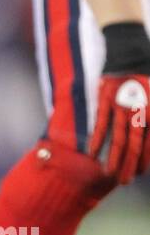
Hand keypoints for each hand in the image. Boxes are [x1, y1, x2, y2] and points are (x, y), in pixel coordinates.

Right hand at [89, 22, 149, 184]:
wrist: (129, 53)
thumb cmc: (146, 76)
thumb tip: (149, 132)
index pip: (149, 142)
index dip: (145, 159)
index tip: (140, 173)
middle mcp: (138, 112)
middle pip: (134, 145)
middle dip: (129, 166)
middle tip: (124, 182)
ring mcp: (120, 107)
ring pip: (117, 138)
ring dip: (113, 158)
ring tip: (109, 174)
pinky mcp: (105, 100)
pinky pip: (100, 124)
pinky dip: (96, 139)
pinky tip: (91, 153)